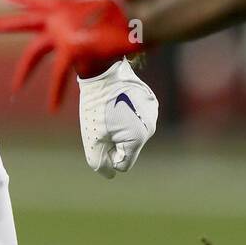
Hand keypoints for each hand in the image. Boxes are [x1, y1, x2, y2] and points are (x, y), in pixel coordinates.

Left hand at [0, 0, 144, 109]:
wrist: (139, 17)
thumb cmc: (133, 12)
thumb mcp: (113, 9)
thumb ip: (103, 18)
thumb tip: (107, 25)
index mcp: (66, 5)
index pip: (37, 0)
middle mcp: (58, 16)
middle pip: (23, 22)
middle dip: (1, 25)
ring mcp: (62, 32)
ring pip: (33, 54)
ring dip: (23, 74)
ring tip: (14, 91)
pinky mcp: (70, 49)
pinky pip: (59, 75)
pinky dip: (56, 92)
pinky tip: (51, 107)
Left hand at [78, 57, 157, 178]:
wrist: (103, 70)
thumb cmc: (95, 106)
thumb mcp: (92, 138)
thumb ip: (99, 161)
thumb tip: (110, 174)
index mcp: (138, 138)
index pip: (123, 163)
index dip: (108, 155)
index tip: (100, 138)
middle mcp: (151, 127)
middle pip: (129, 148)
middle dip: (114, 141)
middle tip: (103, 122)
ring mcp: (153, 113)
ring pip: (133, 133)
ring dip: (121, 128)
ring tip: (109, 110)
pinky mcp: (151, 102)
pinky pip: (137, 117)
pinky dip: (126, 115)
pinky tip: (117, 102)